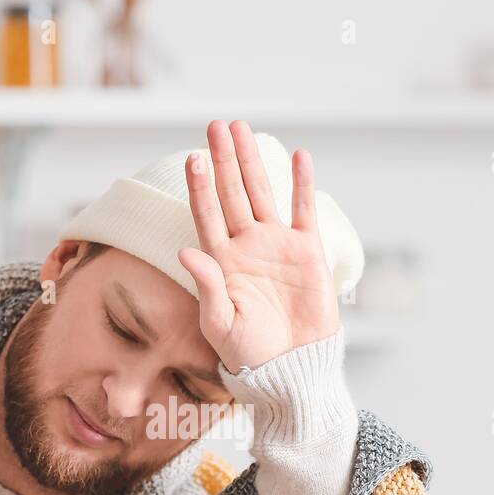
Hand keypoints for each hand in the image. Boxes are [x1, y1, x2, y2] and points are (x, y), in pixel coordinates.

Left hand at [178, 120, 338, 372]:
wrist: (292, 368)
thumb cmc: (250, 354)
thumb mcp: (221, 324)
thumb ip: (208, 287)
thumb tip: (185, 252)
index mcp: (222, 262)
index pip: (207, 215)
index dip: (200, 187)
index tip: (194, 159)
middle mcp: (246, 246)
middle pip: (232, 194)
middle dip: (224, 159)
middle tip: (217, 126)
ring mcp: (277, 245)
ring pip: (262, 193)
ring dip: (252, 162)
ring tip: (243, 129)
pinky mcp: (308, 251)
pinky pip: (304, 210)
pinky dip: (302, 184)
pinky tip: (299, 156)